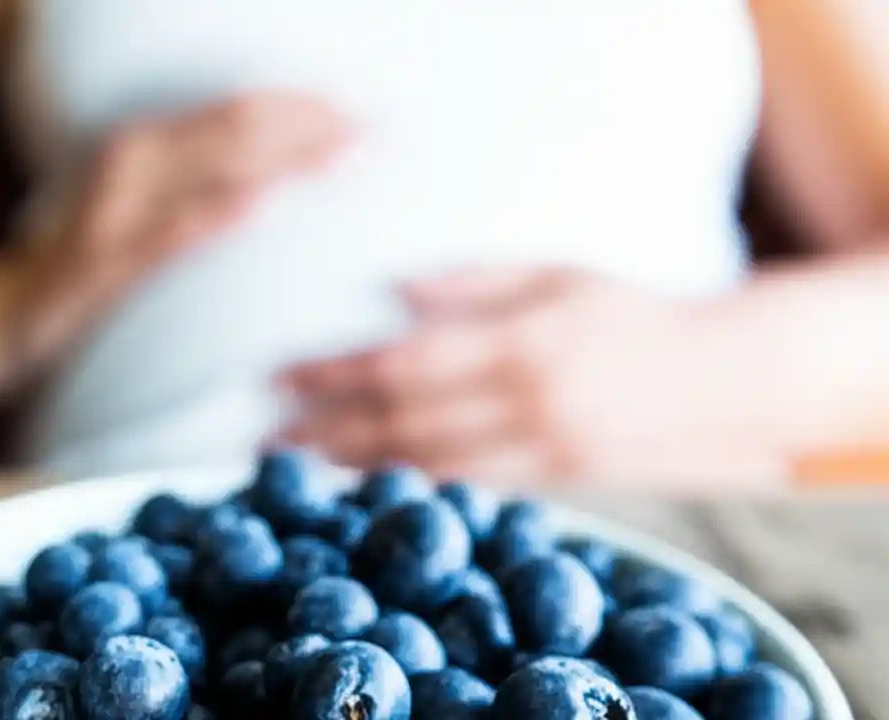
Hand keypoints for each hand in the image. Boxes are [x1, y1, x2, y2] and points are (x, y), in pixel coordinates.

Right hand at [4, 92, 347, 373]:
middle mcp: (132, 161)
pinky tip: (258, 205)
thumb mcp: (142, 205)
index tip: (366, 114)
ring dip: (282, 158)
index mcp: (147, 143)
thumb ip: (198, 181)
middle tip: (379, 134)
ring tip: (346, 155)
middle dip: (313, 126)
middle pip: (237, 127)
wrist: (5, 311)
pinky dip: (211, 215)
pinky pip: (165, 235)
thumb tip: (279, 177)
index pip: (239, 108)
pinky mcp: (102, 264)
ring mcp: (116, 211)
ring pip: (209, 167)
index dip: (306, 106)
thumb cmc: (90, 255)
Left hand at [280, 267, 789, 488]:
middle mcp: (525, 402)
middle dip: (328, 430)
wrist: (718, 376)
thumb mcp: (557, 272)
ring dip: (356, 467)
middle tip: (264, 438)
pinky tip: (370, 486)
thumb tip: (392, 287)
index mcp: (521, 342)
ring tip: (298, 470)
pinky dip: (413, 487)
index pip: (404, 363)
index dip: (337, 373)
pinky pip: (469, 487)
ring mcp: (541, 450)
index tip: (281, 376)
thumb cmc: (627, 311)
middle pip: (404, 422)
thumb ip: (474, 280)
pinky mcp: (555, 481)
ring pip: (429, 463)